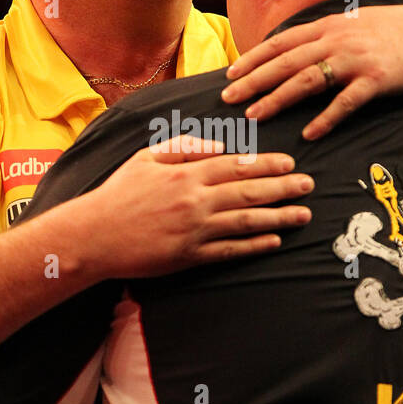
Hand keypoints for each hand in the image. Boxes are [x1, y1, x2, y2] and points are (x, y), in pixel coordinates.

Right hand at [84, 135, 313, 275]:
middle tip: (309, 186)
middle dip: (283, 188)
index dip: (266, 165)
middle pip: (248, 192)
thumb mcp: (146, 158)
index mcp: (185, 174)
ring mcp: (194, 230)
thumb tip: (220, 146)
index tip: (290, 164)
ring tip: (303, 215)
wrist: (93, 235)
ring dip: (278, 217)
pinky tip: (274, 241)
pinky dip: (254, 246)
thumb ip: (184, 148)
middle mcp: (195, 200)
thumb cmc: (118, 194)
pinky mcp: (189, 256)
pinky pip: (229, 250)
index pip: (236, 165)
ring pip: (245, 221)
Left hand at [222, 4, 402, 138]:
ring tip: (254, 116)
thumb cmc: (396, 31)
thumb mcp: (354, 24)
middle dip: (253, 81)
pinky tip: (308, 134)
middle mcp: (337, 40)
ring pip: (307, 80)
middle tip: (227, 99)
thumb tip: (295, 49)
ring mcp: (357, 60)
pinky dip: (325, 118)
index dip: (252, 59)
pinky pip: (345, 103)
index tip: (230, 75)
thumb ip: (325, 36)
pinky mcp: (377, 81)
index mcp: (328, 26)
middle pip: (285, 62)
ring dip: (277, 99)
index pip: (280, 43)